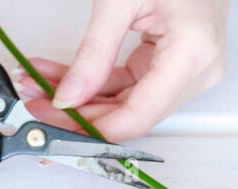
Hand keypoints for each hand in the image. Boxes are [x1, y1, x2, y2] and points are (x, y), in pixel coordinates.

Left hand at [25, 0, 227, 140]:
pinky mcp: (175, 65)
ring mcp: (188, 70)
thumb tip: (69, 95)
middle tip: (40, 104)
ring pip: (128, 103)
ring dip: (85, 100)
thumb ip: (94, 51)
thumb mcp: (121, 0)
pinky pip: (132, 86)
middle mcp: (198, 69)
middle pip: (132, 114)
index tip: (59, 123)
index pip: (140, 115)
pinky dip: (99, 84)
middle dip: (82, 113)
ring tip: (44, 87)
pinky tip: (67, 78)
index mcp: (193, 53)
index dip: (96, 128)